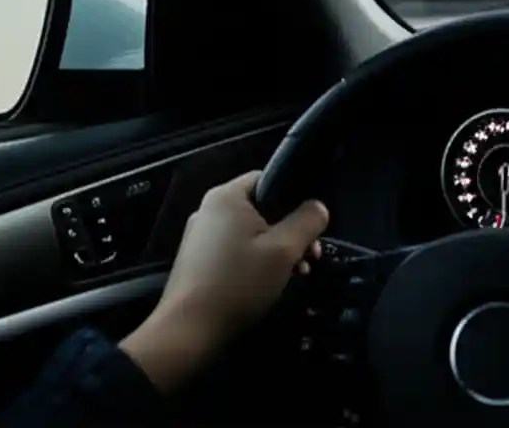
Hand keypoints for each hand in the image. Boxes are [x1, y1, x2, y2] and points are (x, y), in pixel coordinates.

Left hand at [120, 171, 328, 391]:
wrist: (189, 330)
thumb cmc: (239, 283)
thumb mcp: (284, 250)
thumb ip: (308, 221)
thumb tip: (319, 207)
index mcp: (227, 196)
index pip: (269, 178)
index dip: (296, 198)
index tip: (311, 226)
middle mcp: (210, 210)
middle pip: (263, 208)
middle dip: (290, 232)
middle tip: (309, 257)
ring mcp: (200, 236)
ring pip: (251, 232)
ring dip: (276, 250)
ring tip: (294, 274)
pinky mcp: (198, 260)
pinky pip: (235, 250)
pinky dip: (255, 261)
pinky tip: (268, 283)